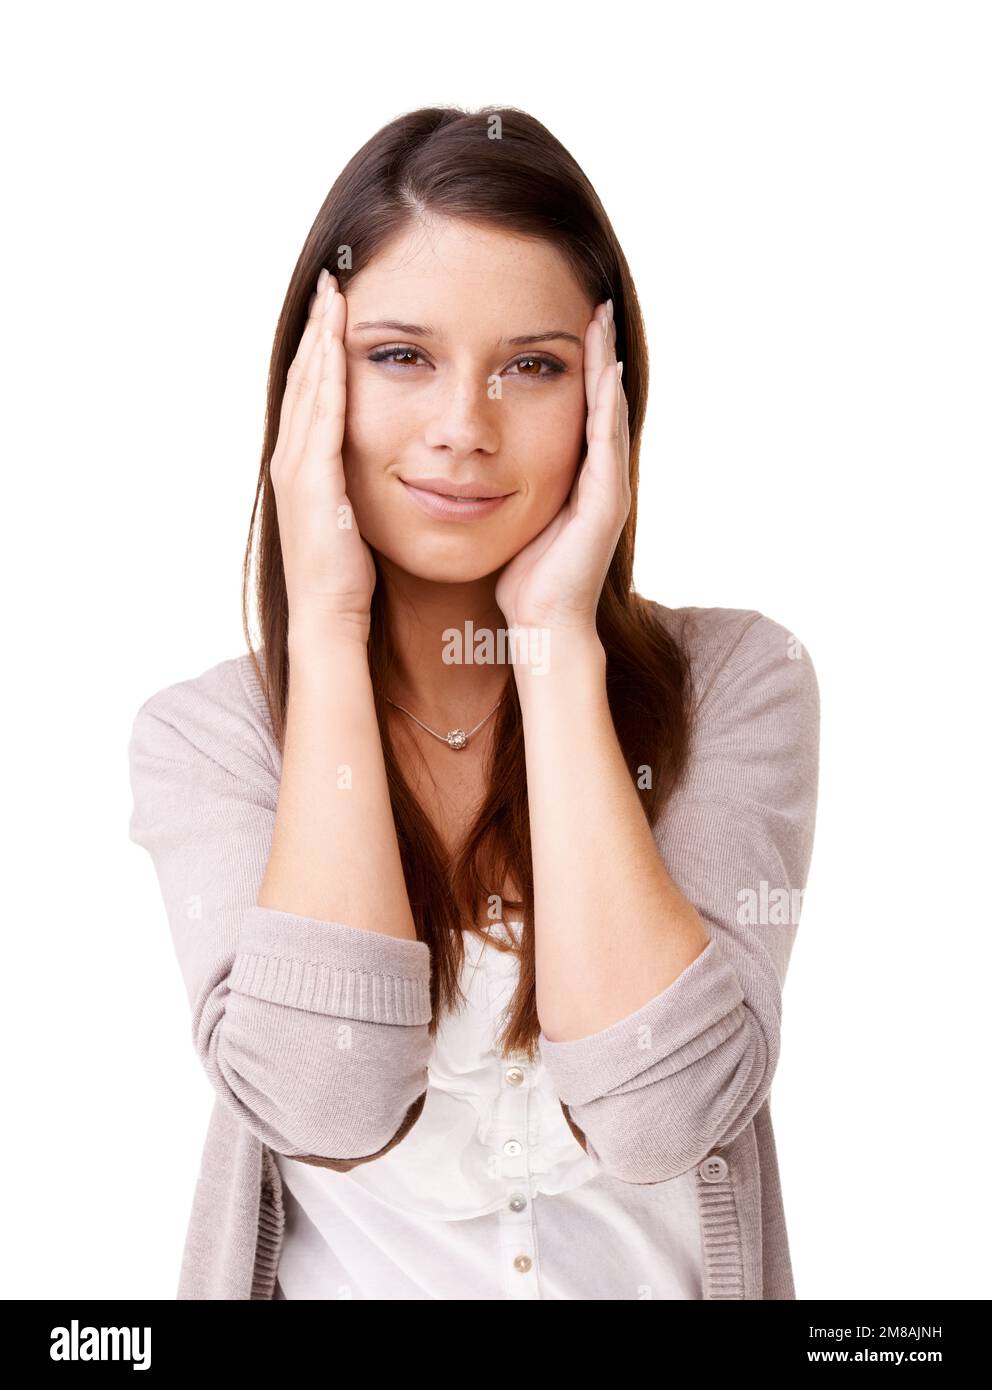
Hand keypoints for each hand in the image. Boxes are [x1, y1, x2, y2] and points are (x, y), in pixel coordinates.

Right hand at [270, 269, 375, 643]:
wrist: (328, 616)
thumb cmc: (346, 579)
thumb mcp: (350, 520)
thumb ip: (353, 486)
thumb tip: (373, 468)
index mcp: (300, 467)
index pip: (309, 394)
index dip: (319, 349)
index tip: (335, 310)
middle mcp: (290, 459)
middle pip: (302, 378)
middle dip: (316, 329)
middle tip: (331, 284)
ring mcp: (296, 467)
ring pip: (308, 388)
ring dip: (320, 339)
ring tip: (334, 297)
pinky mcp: (311, 479)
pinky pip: (322, 416)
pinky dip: (327, 377)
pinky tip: (338, 346)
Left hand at [494, 300, 629, 632]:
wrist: (542, 625)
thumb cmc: (522, 579)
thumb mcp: (511, 515)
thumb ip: (505, 483)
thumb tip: (472, 458)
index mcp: (575, 476)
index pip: (578, 407)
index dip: (576, 365)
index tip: (569, 320)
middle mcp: (599, 476)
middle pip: (601, 399)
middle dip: (599, 351)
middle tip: (597, 302)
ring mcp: (608, 488)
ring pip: (609, 412)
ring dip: (608, 364)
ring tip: (603, 319)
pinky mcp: (606, 503)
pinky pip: (608, 444)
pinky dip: (607, 406)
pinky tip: (605, 372)